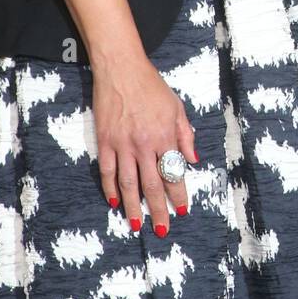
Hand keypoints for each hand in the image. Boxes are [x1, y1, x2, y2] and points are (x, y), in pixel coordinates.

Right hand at [92, 53, 197, 235]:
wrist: (121, 69)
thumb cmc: (151, 86)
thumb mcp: (176, 106)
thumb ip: (184, 135)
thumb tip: (192, 160)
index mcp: (164, 135)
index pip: (173, 172)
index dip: (178, 194)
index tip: (182, 210)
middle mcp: (144, 143)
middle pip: (152, 184)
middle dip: (159, 209)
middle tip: (162, 229)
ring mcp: (122, 144)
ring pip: (128, 183)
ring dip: (133, 206)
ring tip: (137, 224)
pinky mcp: (105, 141)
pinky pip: (108, 171)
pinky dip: (110, 188)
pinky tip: (114, 202)